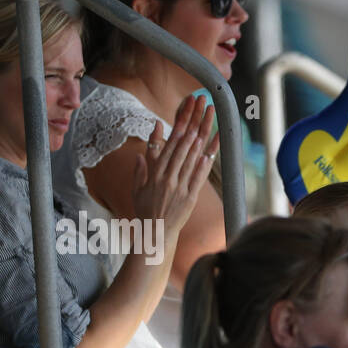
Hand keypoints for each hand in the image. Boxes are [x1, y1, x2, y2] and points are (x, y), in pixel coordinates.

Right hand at [132, 95, 218, 237]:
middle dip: (190, 129)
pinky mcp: (190, 198)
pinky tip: (209, 154)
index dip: (176, 129)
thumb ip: (140, 169)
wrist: (154, 233)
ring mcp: (179, 187)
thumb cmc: (145, 210)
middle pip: (180, 148)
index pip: (167, 146)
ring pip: (189, 161)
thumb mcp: (137, 188)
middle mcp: (166, 178)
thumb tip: (141, 153)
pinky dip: (203, 166)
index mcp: (154, 173)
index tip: (183, 115)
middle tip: (197, 114)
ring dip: (198, 143)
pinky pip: (198, 179)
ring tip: (205, 127)